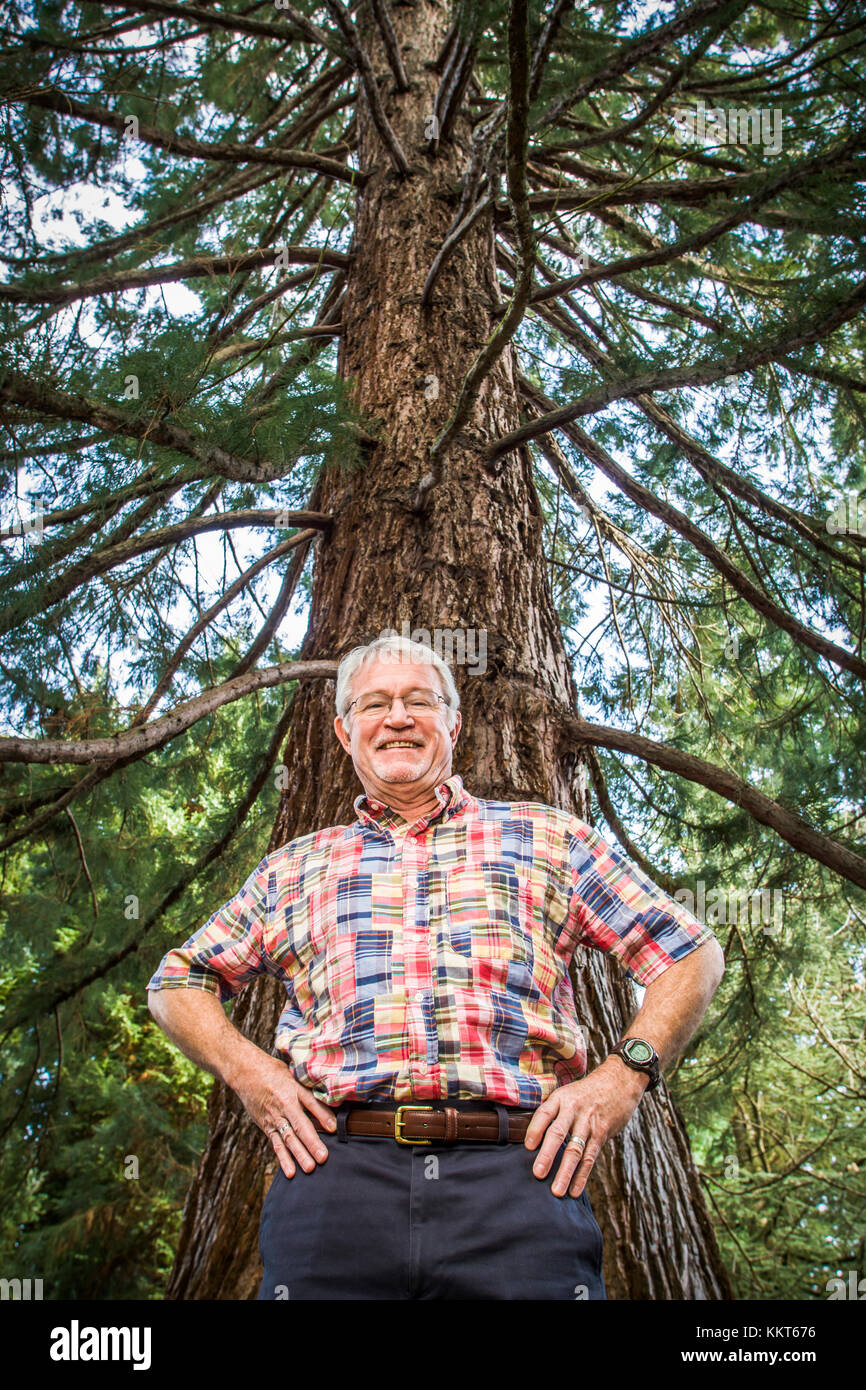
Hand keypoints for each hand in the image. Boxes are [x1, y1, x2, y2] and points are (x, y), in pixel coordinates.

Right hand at [233, 1052, 336, 1177]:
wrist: (246, 1073)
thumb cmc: (275, 1073)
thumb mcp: (294, 1076)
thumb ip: (310, 1091)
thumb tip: (332, 1100)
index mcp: (292, 1089)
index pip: (310, 1102)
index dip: (322, 1115)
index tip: (334, 1128)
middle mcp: (283, 1105)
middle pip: (299, 1125)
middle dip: (311, 1142)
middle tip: (323, 1157)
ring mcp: (274, 1118)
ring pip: (288, 1138)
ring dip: (299, 1154)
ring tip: (309, 1168)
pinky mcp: (267, 1127)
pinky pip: (276, 1144)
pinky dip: (283, 1159)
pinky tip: (290, 1172)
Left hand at [524, 1057, 647, 1196]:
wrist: (620, 1081)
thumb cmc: (587, 1092)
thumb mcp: (568, 1092)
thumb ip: (554, 1112)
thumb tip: (533, 1137)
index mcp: (561, 1098)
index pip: (545, 1113)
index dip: (535, 1129)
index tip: (527, 1147)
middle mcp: (574, 1109)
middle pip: (558, 1133)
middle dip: (548, 1155)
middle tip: (538, 1174)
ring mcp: (589, 1122)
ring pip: (576, 1150)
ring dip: (566, 1172)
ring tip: (556, 1191)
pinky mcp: (602, 1133)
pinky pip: (590, 1157)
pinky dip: (582, 1175)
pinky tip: (575, 1190)